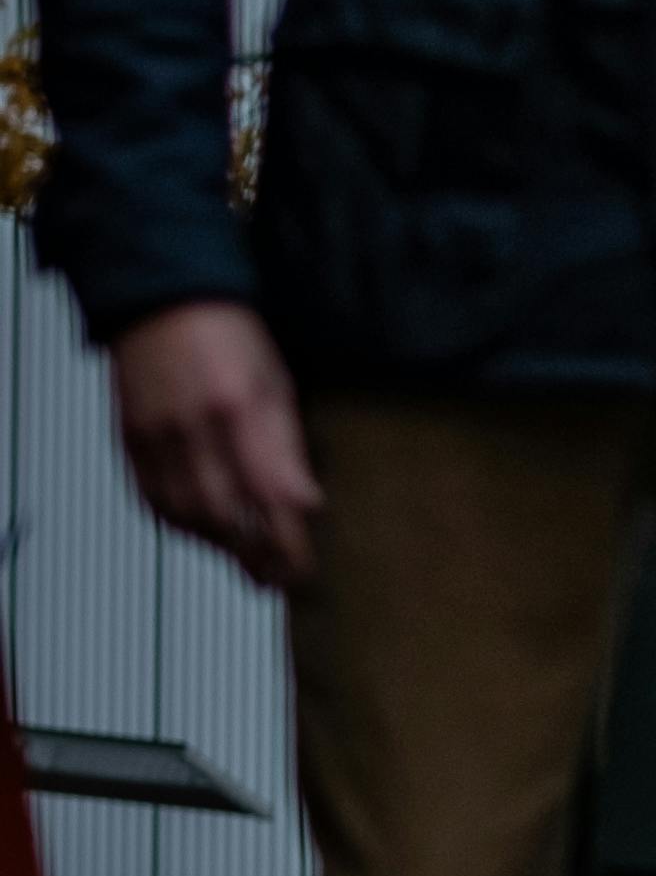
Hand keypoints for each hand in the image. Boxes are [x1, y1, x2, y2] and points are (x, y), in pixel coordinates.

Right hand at [112, 300, 321, 589]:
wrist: (163, 298)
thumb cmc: (229, 335)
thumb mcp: (275, 382)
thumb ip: (287, 447)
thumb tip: (306, 504)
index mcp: (238, 407)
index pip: (267, 496)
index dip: (286, 544)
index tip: (302, 570)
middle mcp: (192, 426)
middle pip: (223, 517)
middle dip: (253, 556)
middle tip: (276, 577)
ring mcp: (154, 434)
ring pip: (184, 517)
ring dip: (219, 547)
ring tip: (246, 559)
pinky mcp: (129, 438)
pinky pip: (151, 501)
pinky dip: (181, 526)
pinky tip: (204, 532)